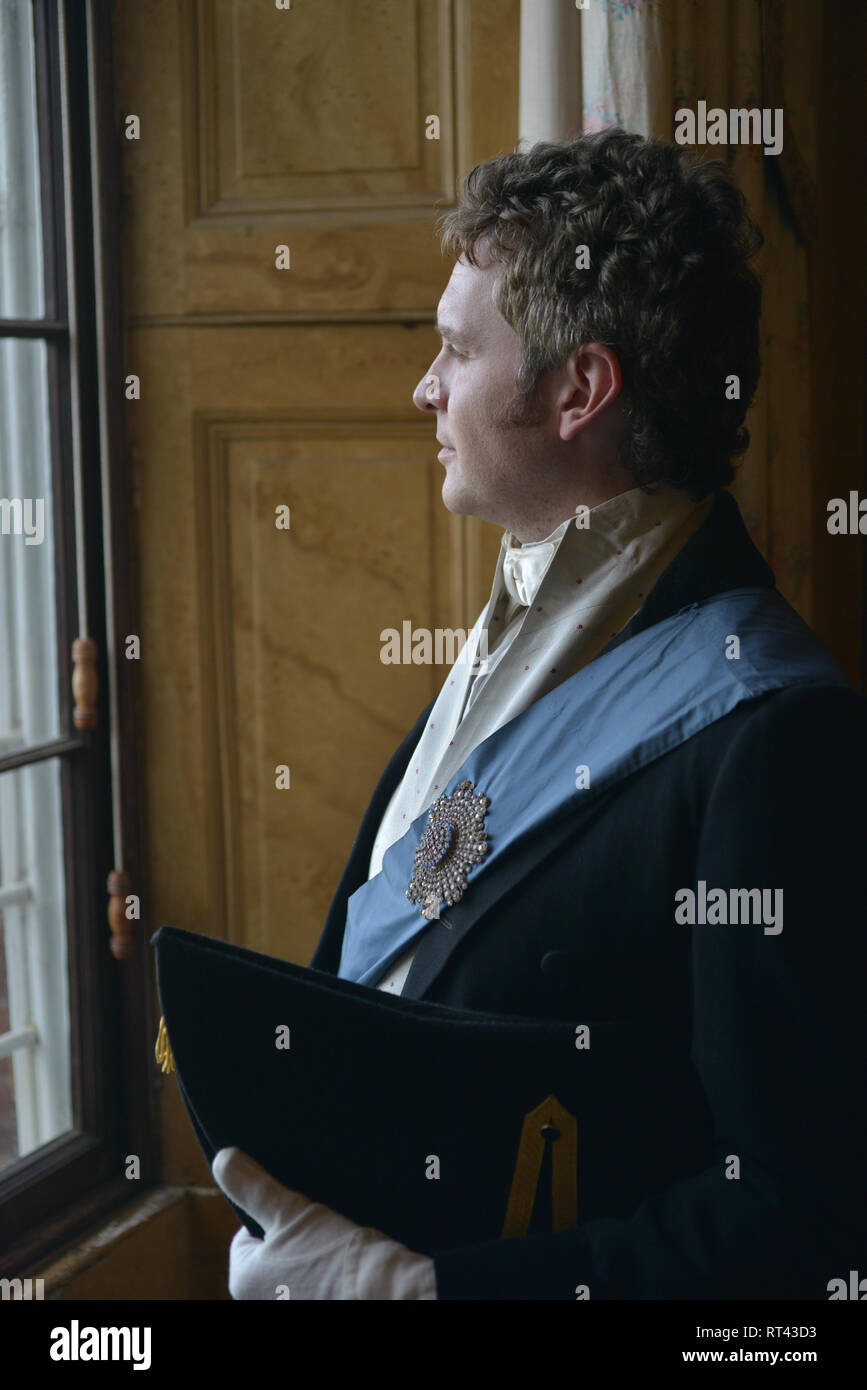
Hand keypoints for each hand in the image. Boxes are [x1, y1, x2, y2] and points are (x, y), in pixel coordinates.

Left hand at [211, 1147, 435, 1299]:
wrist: (386, 1293)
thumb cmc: (331, 1256)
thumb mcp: (290, 1212)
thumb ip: (255, 1187)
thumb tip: (222, 1158)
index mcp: (241, 1282)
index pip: (247, 1234)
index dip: (273, 1214)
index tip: (297, 1208)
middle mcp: (259, 1303)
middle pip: (271, 1252)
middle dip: (292, 1236)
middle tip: (318, 1223)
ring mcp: (292, 1307)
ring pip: (295, 1269)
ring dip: (311, 1253)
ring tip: (334, 1239)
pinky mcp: (320, 1304)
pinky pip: (316, 1284)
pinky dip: (327, 1272)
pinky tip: (344, 1260)